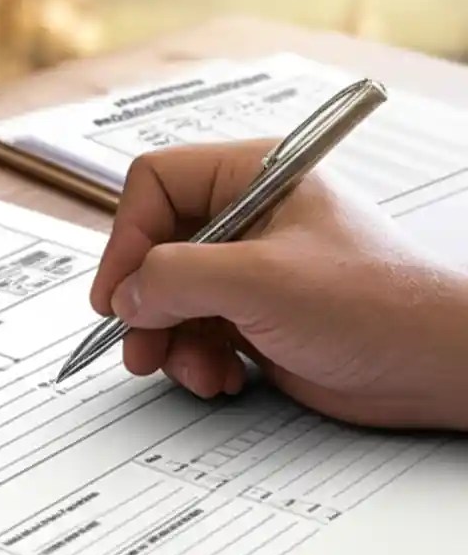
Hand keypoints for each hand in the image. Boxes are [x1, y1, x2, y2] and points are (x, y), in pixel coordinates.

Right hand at [90, 140, 467, 429]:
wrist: (434, 368)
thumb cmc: (379, 305)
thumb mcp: (261, 279)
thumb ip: (178, 278)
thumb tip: (127, 294)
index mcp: (253, 177)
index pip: (157, 184)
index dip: (128, 235)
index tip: (119, 290)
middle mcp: (245, 218)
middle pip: (154, 247)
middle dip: (145, 302)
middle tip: (138, 343)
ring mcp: (248, 270)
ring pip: (168, 297)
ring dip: (169, 341)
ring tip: (190, 369)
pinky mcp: (253, 316)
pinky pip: (193, 332)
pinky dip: (195, 360)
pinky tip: (222, 377)